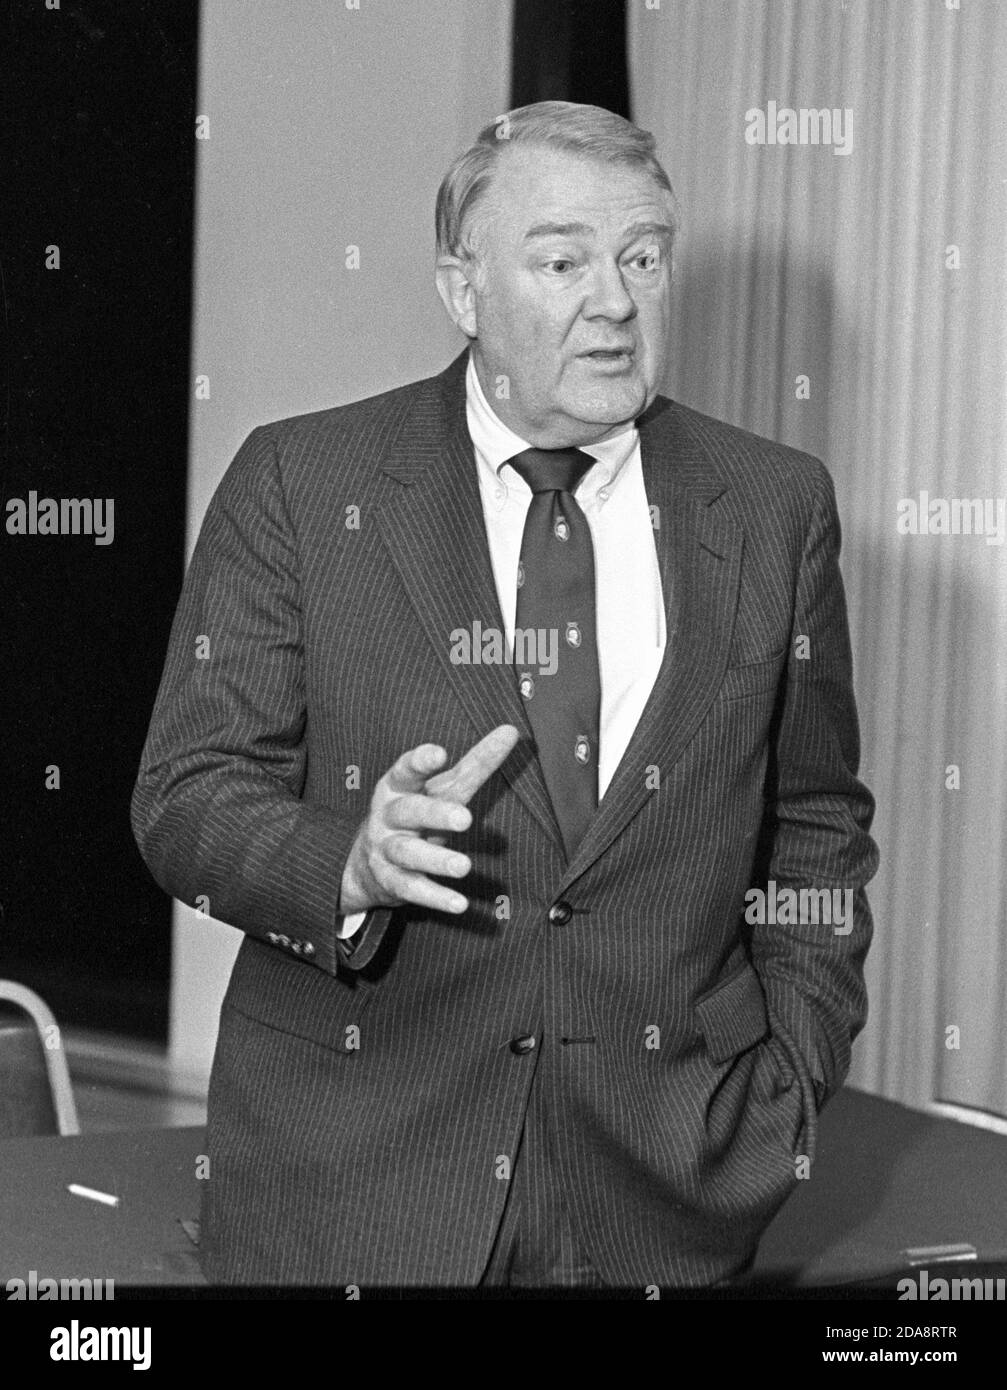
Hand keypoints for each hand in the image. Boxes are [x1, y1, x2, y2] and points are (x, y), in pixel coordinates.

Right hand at [338, 725, 520, 915]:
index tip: (439, 752)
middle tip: (464, 818)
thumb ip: (475, 762)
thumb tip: (511, 731)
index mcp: (398, 786)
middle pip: (408, 811)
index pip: (406, 770)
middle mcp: (388, 815)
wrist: (367, 862)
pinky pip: (411, 889)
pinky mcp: (391, 880)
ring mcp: (386, 849)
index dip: (419, 761)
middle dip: (434, 813)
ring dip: (436, 859)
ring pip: (408, 852)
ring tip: (464, 866)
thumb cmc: (416, 813)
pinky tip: (459, 903)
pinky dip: (435, 897)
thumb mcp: (441, 787)